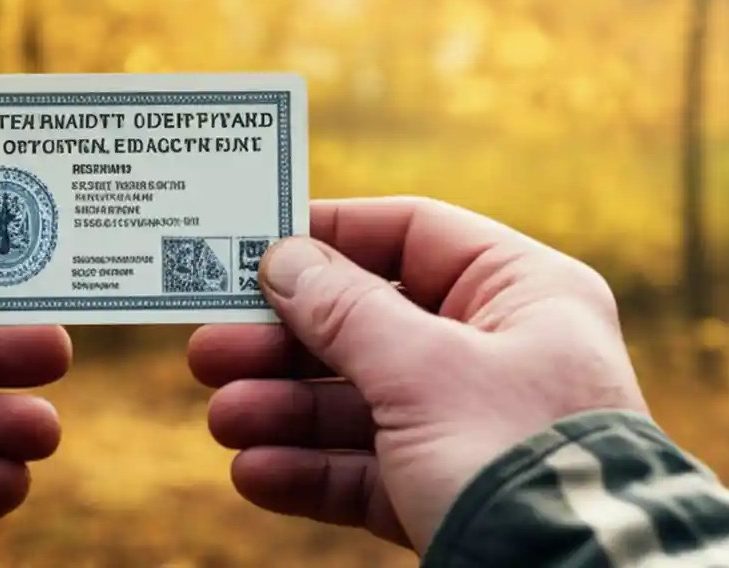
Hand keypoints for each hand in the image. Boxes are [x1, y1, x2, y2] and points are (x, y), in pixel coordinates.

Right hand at [188, 198, 646, 552]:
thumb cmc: (518, 459)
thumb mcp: (423, 371)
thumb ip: (344, 310)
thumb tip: (283, 259)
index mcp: (520, 294)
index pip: (411, 235)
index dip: (328, 237)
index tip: (252, 249)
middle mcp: (496, 353)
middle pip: (366, 325)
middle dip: (282, 344)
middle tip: (208, 350)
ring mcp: (470, 427)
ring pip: (356, 403)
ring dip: (284, 410)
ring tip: (223, 419)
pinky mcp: (446, 492)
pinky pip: (366, 469)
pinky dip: (310, 470)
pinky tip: (254, 472)